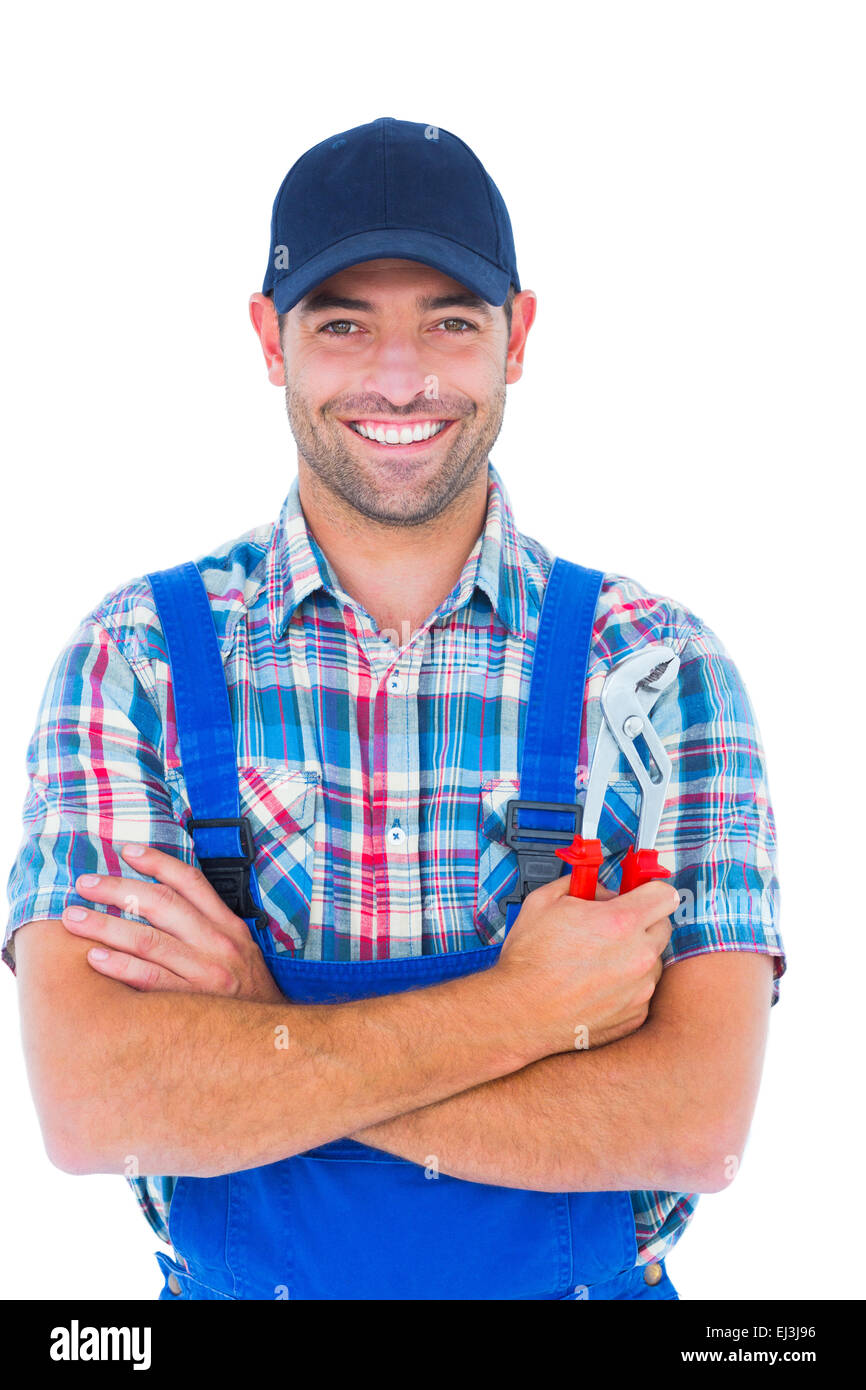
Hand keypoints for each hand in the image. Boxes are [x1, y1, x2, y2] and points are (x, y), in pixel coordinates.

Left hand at [61, 844, 283, 1003]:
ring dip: (105, 925)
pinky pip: (149, 978)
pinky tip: (95, 958)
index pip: (190, 881)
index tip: (126, 851)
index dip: (157, 861)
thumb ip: (208, 926)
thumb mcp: (240, 950)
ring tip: (74, 918)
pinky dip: (120, 966)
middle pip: (161, 904)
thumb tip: (160, 902)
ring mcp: (206, 972)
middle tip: (84, 884)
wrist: (269, 1040)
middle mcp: (219, 943)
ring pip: (148, 939)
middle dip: (117, 889)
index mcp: (229, 925)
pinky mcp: (192, 1002)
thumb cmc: (246, 994)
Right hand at [495, 871, 677, 1055]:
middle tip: (613, 927)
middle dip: (642, 922)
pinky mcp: (635, 1015)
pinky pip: (642, 991)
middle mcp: (637, 956)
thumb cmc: (528, 962)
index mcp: (620, 922)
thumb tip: (599, 890)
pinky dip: (627, 986)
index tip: (640, 895)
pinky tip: (597, 985)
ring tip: (599, 961)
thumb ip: (581, 886)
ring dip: (635, 956)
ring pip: (653, 961)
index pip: (665, 895)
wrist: (519, 1013)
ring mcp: (639, 989)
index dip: (650, 892)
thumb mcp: (544, 901)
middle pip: (662, 927)